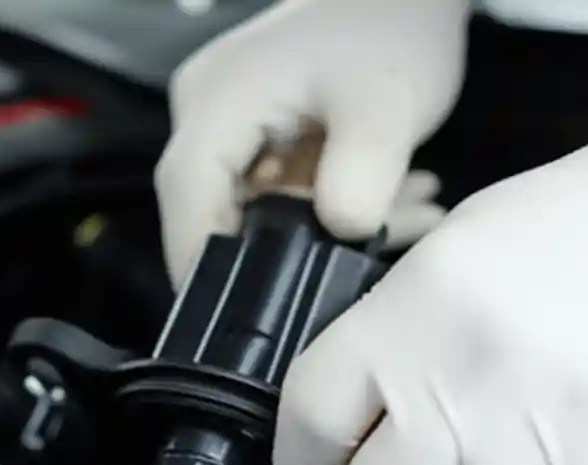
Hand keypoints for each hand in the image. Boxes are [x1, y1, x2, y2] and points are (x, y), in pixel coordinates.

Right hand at [155, 0, 470, 286]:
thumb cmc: (391, 23)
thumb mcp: (386, 105)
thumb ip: (364, 176)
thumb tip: (343, 235)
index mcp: (218, 100)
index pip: (186, 195)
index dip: (200, 260)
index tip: (231, 312)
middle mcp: (210, 110)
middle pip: (218, 208)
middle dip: (284, 249)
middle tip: (356, 263)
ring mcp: (233, 120)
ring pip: (259, 203)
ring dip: (323, 226)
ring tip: (401, 217)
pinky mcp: (262, 128)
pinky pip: (281, 186)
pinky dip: (330, 202)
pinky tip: (393, 198)